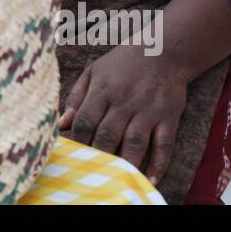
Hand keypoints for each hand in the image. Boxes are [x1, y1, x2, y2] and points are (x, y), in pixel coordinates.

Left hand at [60, 43, 190, 185]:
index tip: (73, 155)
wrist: (163, 51)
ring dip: (126, 163)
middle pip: (108, 135)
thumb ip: (76, 97)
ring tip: (116, 180)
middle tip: (91, 172)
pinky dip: (158, 164)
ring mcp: (148, 111)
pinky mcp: (168, 117)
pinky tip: (149, 179)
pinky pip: (164, 145)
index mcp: (103, 90)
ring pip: (135, 143)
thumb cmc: (122, 63)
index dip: (78, 141)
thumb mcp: (93, 71)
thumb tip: (62, 124)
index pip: (86, 120)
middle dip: (99, 155)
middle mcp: (125, 102)